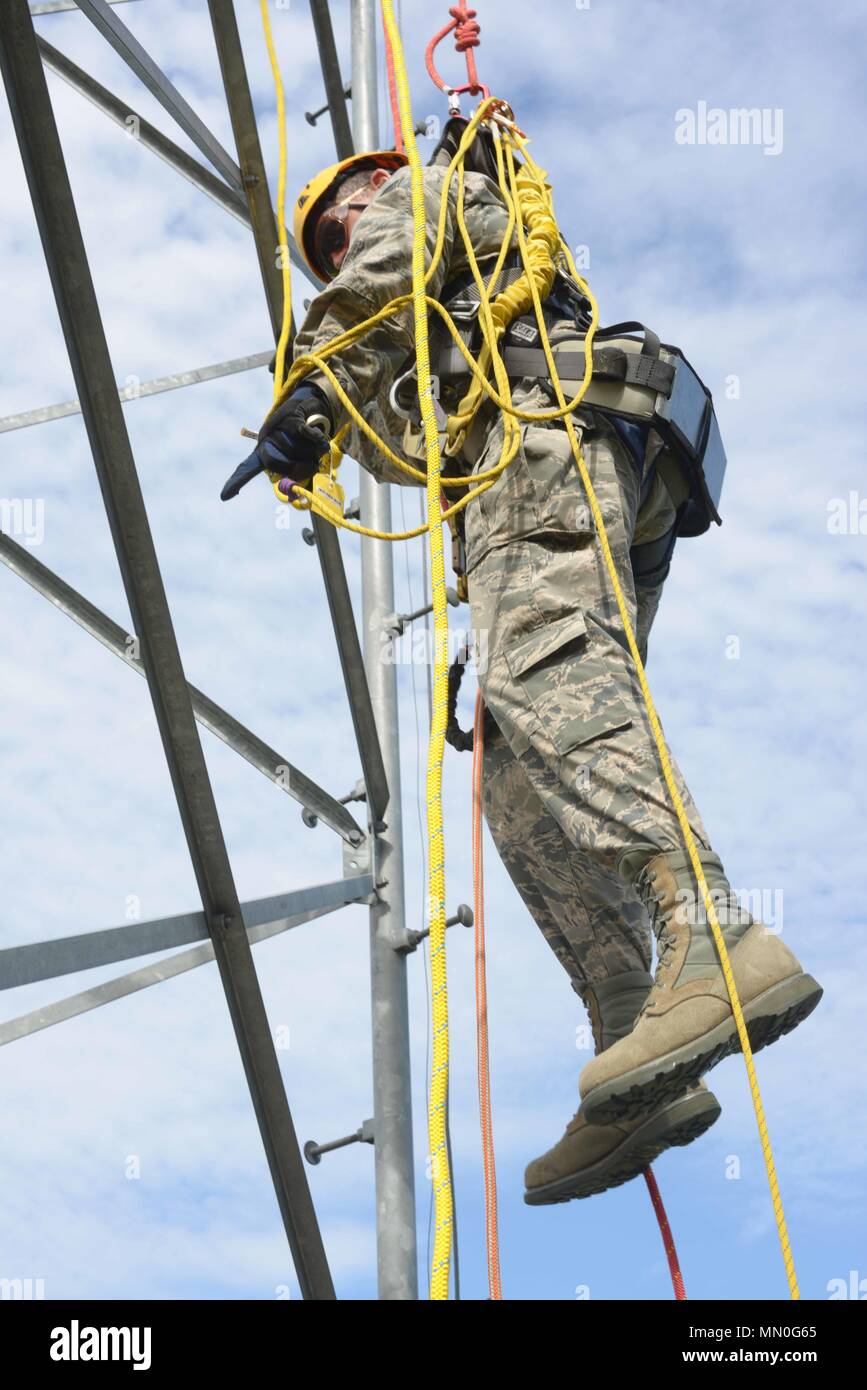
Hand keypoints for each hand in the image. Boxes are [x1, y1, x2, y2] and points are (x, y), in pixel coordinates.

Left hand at [220, 384, 332, 500]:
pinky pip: (307, 435)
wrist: (305, 405)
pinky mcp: (294, 418)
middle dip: (296, 468)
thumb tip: (298, 486)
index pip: (247, 468)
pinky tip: (317, 439)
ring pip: (300, 453)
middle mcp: (267, 439)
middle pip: (277, 465)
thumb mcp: (293, 455)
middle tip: (308, 463)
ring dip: (312, 453)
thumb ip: (294, 470)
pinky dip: (315, 438)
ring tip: (312, 443)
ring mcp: (279, 428)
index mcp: (263, 449)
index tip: (224, 496)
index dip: (237, 481)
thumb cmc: (299, 436)